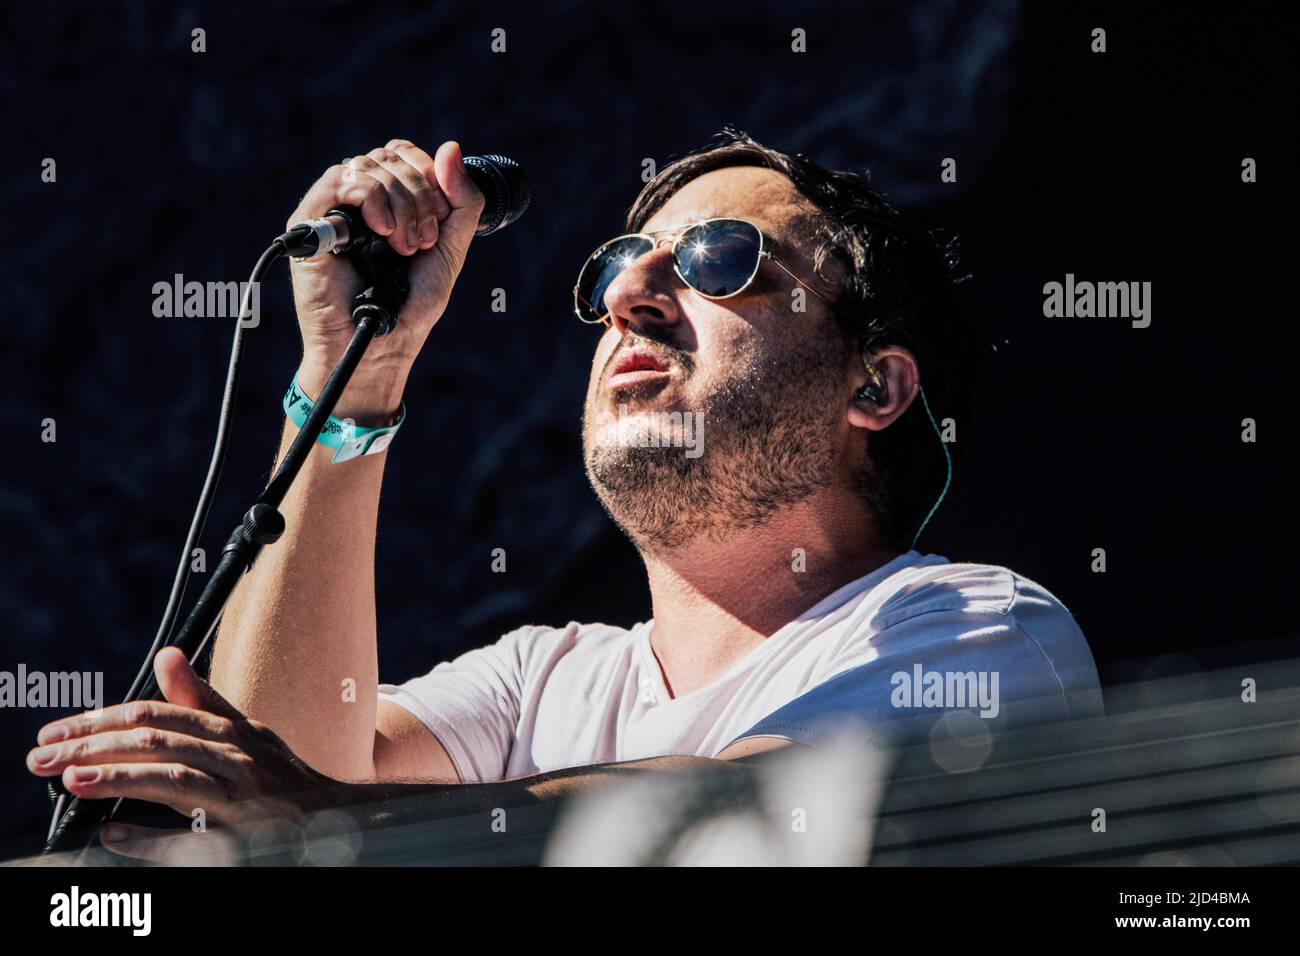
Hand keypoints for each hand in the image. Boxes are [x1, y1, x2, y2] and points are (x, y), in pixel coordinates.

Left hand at [28, 647, 333, 840]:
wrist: (334, 815)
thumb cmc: (281, 775)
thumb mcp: (245, 729)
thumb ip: (201, 697)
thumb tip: (166, 654)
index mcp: (230, 730)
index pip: (156, 713)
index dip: (101, 719)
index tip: (56, 733)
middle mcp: (236, 756)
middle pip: (158, 741)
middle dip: (94, 745)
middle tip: (42, 758)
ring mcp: (242, 794)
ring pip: (174, 779)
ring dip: (119, 776)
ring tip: (72, 779)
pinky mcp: (245, 833)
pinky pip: (195, 836)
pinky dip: (153, 836)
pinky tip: (114, 833)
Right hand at [286, 139, 484, 417]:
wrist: (380, 346)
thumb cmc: (410, 306)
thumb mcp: (450, 249)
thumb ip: (461, 202)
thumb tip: (451, 147)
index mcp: (388, 201)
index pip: (405, 154)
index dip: (429, 177)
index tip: (440, 221)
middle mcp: (358, 200)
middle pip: (389, 157)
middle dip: (419, 196)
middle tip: (423, 242)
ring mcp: (333, 210)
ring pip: (368, 165)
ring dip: (399, 204)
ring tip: (404, 247)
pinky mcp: (309, 225)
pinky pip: (339, 182)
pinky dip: (371, 200)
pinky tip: (382, 232)